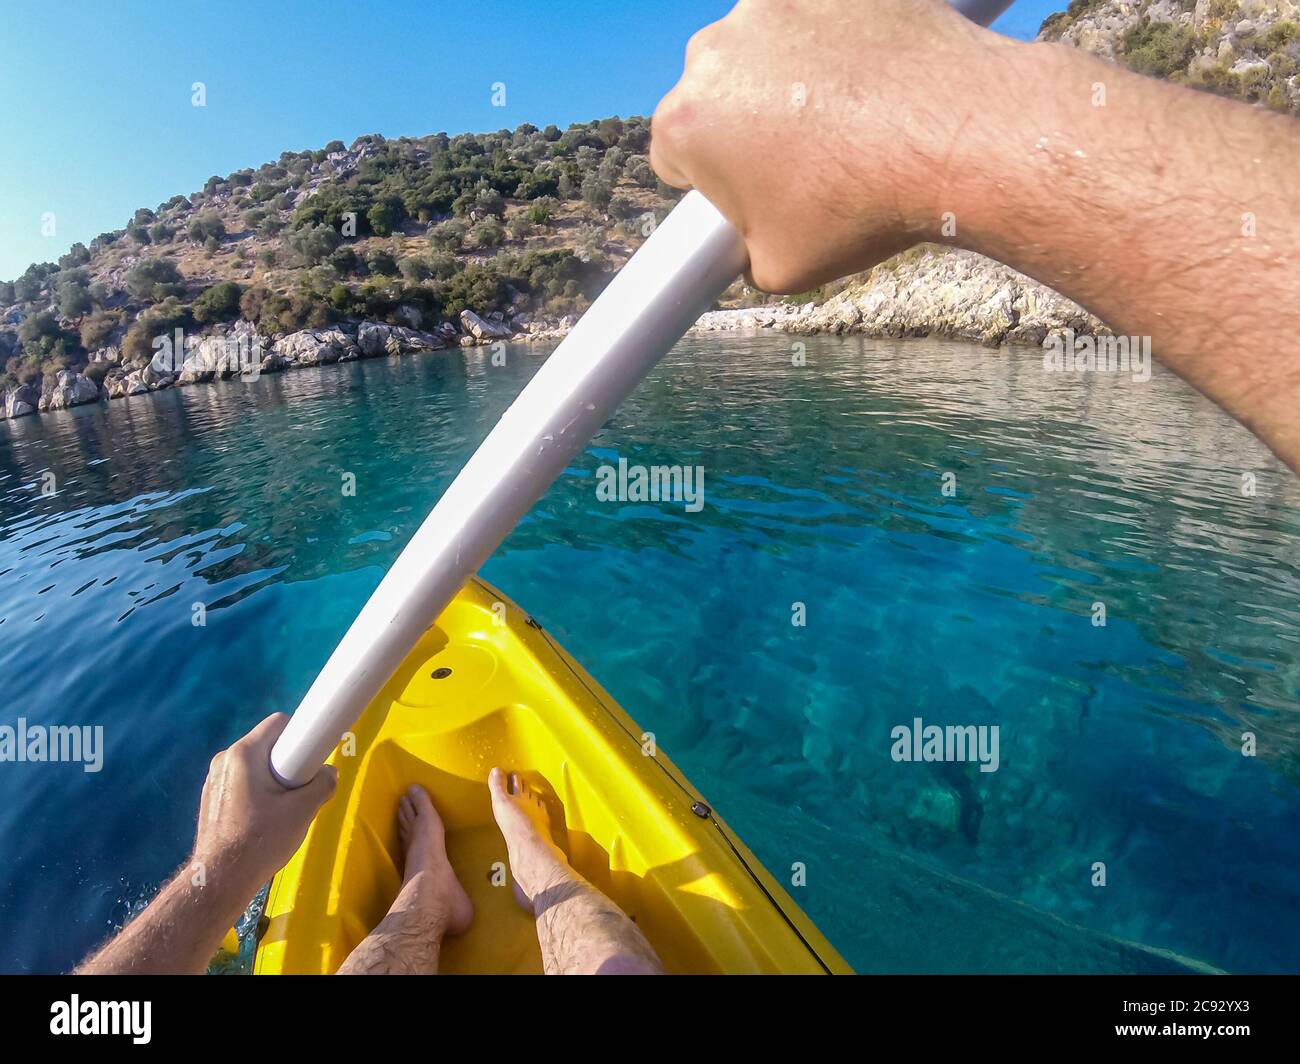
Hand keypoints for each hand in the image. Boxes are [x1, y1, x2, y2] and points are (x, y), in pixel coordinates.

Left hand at [192, 713, 336, 889]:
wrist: (222, 879)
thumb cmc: (262, 839)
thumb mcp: (303, 810)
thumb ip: (322, 784)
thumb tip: (329, 773)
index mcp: (244, 754)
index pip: (279, 724)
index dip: (301, 734)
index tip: (313, 756)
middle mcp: (224, 760)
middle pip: (266, 745)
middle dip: (288, 761)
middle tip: (301, 787)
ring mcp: (213, 780)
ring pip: (254, 766)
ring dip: (272, 779)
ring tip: (282, 809)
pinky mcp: (210, 800)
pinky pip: (241, 783)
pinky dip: (257, 793)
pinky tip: (263, 820)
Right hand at [649, 0, 1021, 291]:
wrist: (957, 137)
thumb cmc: (862, 206)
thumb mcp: (784, 270)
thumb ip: (746, 255)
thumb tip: (752, 249)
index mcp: (686, 123)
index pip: (672, 158)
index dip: (710, 184)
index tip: (749, 195)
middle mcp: (715, 51)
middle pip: (713, 96)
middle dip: (744, 127)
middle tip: (803, 165)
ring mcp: (775, 6)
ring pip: (764, 53)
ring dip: (787, 82)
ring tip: (846, 125)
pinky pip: (820, 22)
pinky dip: (837, 47)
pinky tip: (873, 86)